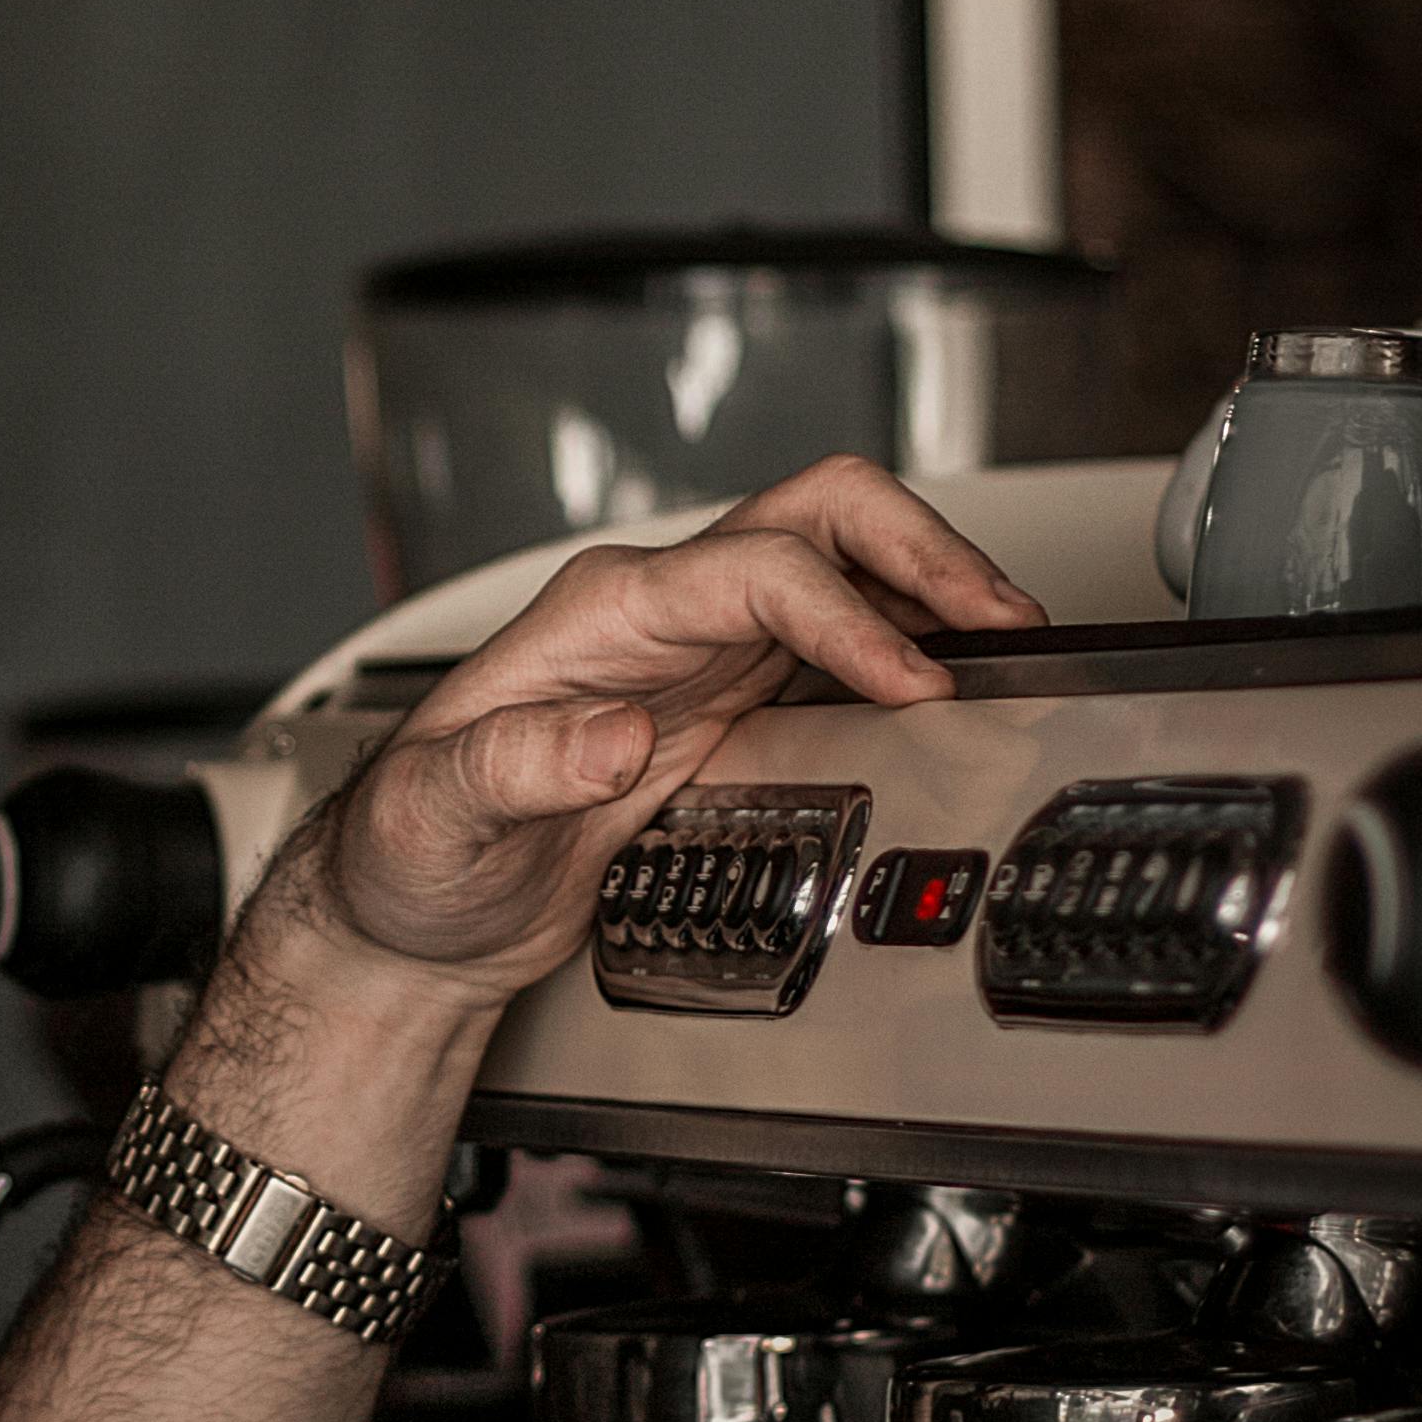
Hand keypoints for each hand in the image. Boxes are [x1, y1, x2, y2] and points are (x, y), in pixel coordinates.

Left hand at [298, 457, 1039, 1011]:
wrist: (412, 904)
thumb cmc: (408, 851)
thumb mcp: (434, 814)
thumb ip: (515, 765)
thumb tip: (614, 732)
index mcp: (599, 616)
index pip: (755, 569)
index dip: (846, 616)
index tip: (911, 682)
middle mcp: (657, 614)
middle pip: (819, 517)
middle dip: (924, 551)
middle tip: (1005, 622)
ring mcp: (699, 652)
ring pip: (846, 562)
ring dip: (935, 587)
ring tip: (1013, 641)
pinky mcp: (727, 701)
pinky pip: (842, 637)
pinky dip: (912, 643)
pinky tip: (953, 677)